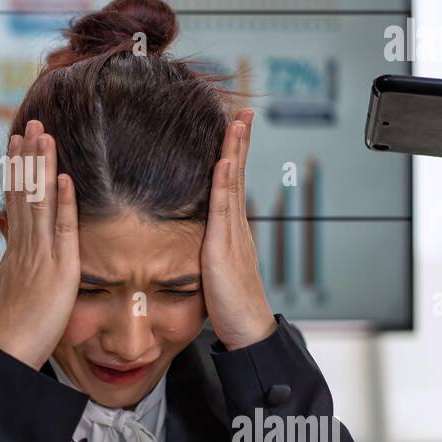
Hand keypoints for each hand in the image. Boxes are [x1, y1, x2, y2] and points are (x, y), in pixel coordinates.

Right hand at [0, 120, 79, 369]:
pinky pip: (61, 230)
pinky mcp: (58, 270)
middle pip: (24, 192)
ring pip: (39, 203)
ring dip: (42, 167)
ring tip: (44, 135)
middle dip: (28, 156)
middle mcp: (24, 246)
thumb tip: (3, 230)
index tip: (17, 143)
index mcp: (14, 250)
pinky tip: (65, 178)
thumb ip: (8, 256)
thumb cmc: (9, 329)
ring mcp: (39, 255)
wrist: (7, 352)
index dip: (16, 169)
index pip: (15, 200)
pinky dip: (64, 203)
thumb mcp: (4, 286)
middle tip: (31, 124)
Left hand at [203, 109, 275, 349]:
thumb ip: (204, 250)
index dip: (232, 154)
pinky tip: (224, 162)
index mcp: (231, 230)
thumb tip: (194, 240)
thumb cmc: (229, 306)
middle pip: (238, 174)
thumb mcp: (211, 270)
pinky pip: (224, 209)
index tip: (233, 127)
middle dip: (240, 142)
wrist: (247, 329)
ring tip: (237, 122)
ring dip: (235, 151)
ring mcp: (233, 234)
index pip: (230, 183)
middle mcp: (236, 226)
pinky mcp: (224, 247)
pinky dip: (225, 183)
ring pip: (233, 184)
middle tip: (244, 111)